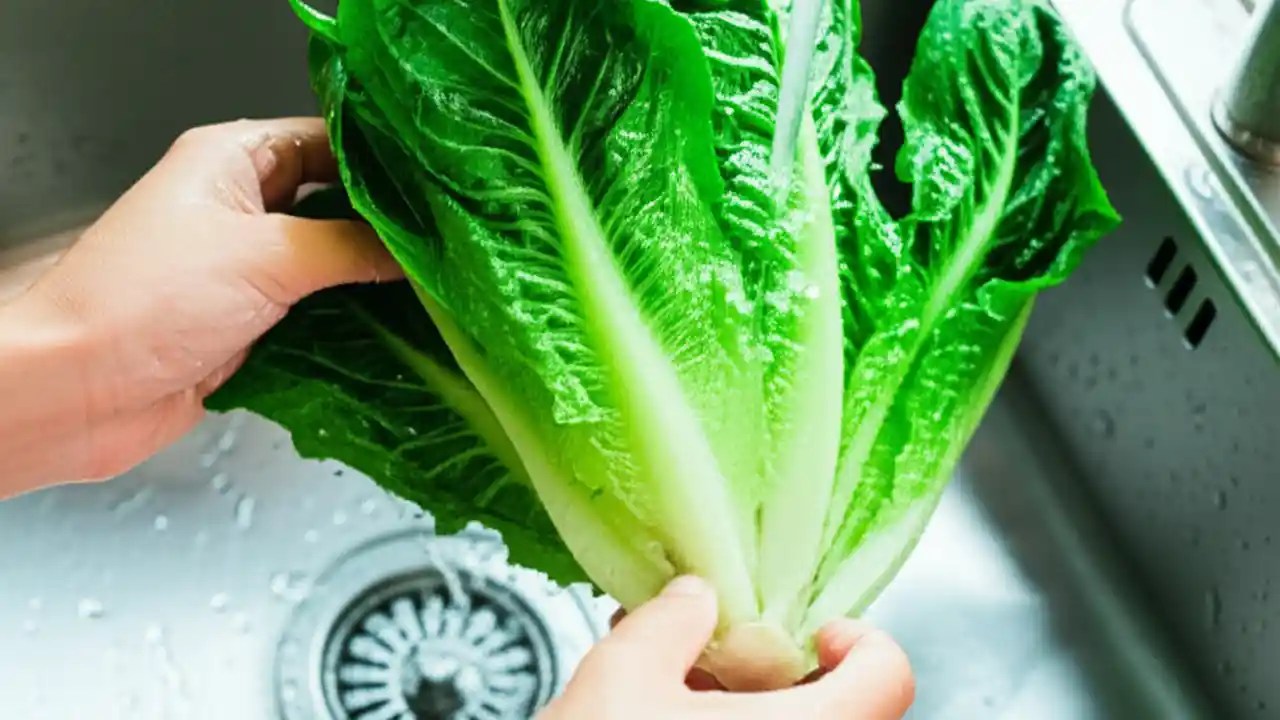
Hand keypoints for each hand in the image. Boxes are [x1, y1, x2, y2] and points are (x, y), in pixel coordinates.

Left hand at [0, 118, 399, 494]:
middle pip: (335, 204)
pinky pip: (317, 313)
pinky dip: (352, 322)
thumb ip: (351, 247)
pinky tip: (398, 329)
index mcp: (231, 160)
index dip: (383, 163)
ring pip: (330, 263)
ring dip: (372, 280)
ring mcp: (244, 267)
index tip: (439, 188)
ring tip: (437, 287)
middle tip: (449, 242)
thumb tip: (416, 251)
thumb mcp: (265, 256)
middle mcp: (238, 207)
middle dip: (387, 227)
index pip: (327, 142)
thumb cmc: (144, 301)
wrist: (78, 391)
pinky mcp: (249, 322)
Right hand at [539, 577, 914, 719]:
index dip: (859, 641)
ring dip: (746, 711)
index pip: (889, 677)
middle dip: (775, 673)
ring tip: (674, 690)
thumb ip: (671, 623)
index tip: (814, 630)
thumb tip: (693, 599)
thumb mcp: (621, 676)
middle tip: (723, 658)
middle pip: (838, 710)